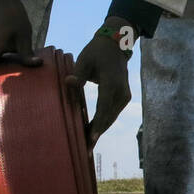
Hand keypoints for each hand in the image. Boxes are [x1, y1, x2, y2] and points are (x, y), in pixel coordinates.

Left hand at [65, 16, 136, 143]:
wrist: (116, 44)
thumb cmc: (97, 51)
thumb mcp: (85, 60)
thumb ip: (77, 75)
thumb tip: (68, 83)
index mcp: (112, 83)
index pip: (104, 107)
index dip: (97, 124)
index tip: (91, 138)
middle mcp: (121, 92)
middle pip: (108, 117)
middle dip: (97, 133)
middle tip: (86, 148)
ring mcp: (124, 95)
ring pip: (111, 117)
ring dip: (100, 129)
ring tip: (87, 143)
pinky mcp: (123, 97)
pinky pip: (112, 113)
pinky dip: (103, 122)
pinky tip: (93, 130)